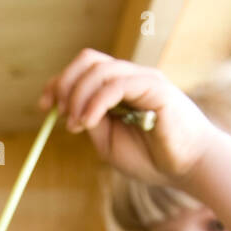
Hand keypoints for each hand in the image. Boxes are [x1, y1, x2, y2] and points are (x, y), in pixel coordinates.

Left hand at [38, 48, 218, 187]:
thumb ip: (90, 123)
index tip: (44, 106)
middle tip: (60, 115)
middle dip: (66, 85)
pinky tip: (88, 122)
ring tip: (75, 126)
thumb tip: (65, 110)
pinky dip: (96, 102)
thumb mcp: (108, 144)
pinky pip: (118, 85)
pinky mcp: (155, 87)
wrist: (185, 169)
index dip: (59, 83)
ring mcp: (143, 79)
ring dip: (79, 97)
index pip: (84, 69)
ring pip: (100, 70)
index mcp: (119, 88)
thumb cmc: (151, 158)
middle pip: (89, 61)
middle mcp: (131, 78)